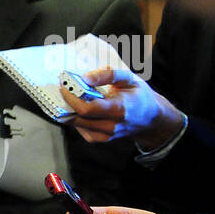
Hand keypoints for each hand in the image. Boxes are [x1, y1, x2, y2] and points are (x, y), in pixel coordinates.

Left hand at [61, 65, 183, 147]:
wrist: (150, 118)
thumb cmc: (139, 95)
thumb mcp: (129, 79)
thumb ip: (108, 75)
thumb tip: (84, 78)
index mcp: (119, 109)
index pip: (86, 109)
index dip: (71, 98)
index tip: (64, 85)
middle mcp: (112, 126)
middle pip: (78, 118)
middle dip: (66, 103)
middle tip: (64, 89)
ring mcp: (106, 135)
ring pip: (77, 124)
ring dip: (69, 110)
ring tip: (70, 96)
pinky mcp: (101, 139)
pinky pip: (81, 129)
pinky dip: (77, 118)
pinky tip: (81, 107)